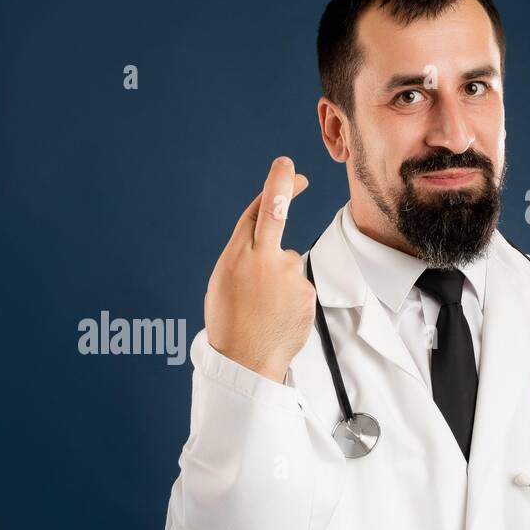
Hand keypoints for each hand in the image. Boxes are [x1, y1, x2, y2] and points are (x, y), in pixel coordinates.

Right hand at [204, 156, 313, 383]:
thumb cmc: (230, 323)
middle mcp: (263, 259)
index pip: (257, 212)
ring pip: (289, 265)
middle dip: (284, 187)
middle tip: (294, 174)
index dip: (274, 187)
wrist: (245, 360)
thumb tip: (265, 246)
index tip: (285, 169)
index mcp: (236, 256)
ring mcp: (288, 275)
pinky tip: (278, 315)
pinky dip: (291, 298)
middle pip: (276, 213)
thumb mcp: (224, 283)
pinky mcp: (305, 292)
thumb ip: (245, 259)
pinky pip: (299, 287)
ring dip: (280, 281)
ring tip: (264, 308)